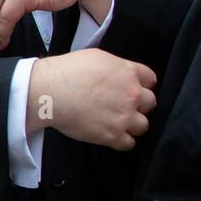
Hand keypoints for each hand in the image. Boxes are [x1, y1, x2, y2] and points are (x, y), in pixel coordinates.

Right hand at [27, 48, 157, 150]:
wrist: (49, 92)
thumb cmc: (67, 71)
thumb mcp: (97, 57)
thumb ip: (116, 66)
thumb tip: (120, 73)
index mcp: (128, 73)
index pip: (150, 80)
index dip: (141, 84)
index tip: (131, 89)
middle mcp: (132, 95)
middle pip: (150, 104)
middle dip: (138, 105)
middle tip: (121, 105)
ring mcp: (124, 117)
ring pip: (143, 125)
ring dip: (132, 124)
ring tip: (116, 122)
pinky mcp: (112, 135)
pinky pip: (129, 143)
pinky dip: (121, 141)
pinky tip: (110, 134)